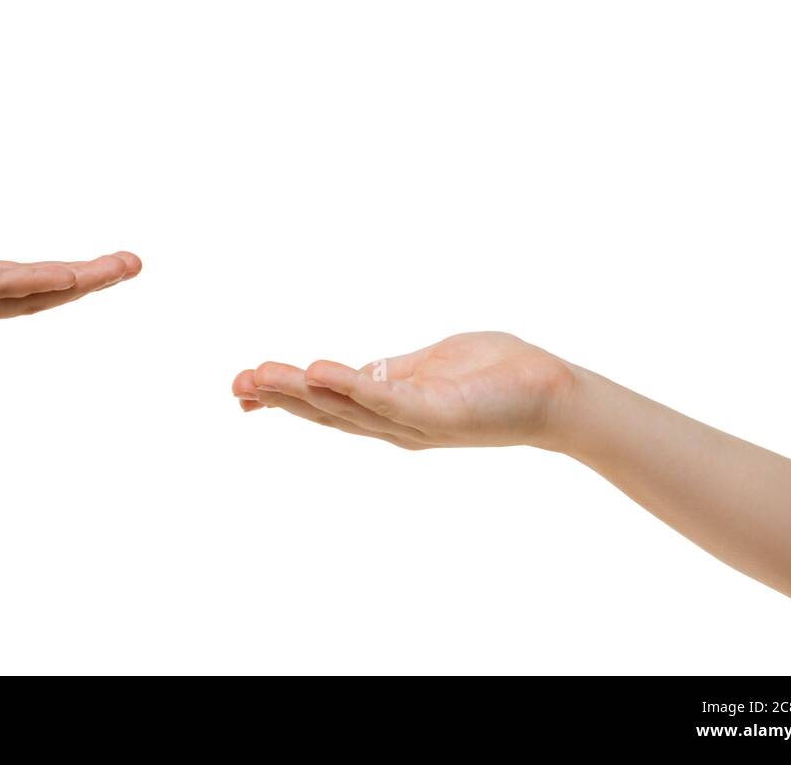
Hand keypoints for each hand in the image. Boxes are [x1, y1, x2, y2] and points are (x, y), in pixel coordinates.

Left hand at [0, 181, 140, 322]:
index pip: (20, 280)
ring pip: (37, 293)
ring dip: (85, 281)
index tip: (100, 262)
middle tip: (132, 266)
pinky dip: (49, 280)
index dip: (62, 274)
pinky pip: (11, 286)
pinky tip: (81, 273)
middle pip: (41, 294)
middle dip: (89, 282)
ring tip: (127, 267)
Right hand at [232, 331, 575, 449]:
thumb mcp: (426, 367)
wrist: (553, 391)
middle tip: (237, 383)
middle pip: (326, 411)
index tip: (241, 390)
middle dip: (280, 397)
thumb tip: (341, 371)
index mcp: (389, 409)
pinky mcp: (439, 413)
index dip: (283, 398)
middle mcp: (395, 424)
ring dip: (302, 392)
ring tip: (262, 375)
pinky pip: (388, 399)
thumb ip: (386, 371)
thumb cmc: (496, 374)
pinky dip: (351, 386)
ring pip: (347, 408)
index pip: (326, 405)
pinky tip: (319, 371)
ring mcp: (415, 422)